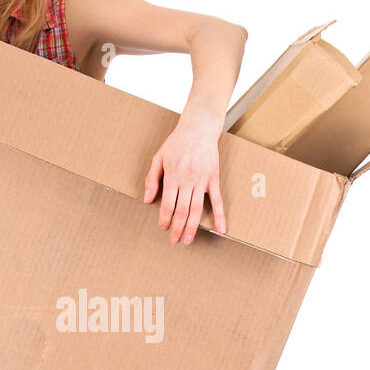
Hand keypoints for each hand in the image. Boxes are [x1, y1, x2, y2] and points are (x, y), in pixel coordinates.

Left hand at [143, 108, 226, 243]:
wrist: (199, 129)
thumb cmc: (177, 143)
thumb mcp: (159, 158)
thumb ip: (152, 179)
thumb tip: (147, 200)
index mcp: (173, 176)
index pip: (168, 204)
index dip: (165, 219)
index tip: (163, 228)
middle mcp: (187, 181)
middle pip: (182, 210)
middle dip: (177, 228)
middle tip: (175, 241)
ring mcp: (202, 181)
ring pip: (197, 209)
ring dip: (192, 227)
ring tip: (188, 240)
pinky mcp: (214, 179)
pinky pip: (218, 200)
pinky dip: (220, 216)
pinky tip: (221, 229)